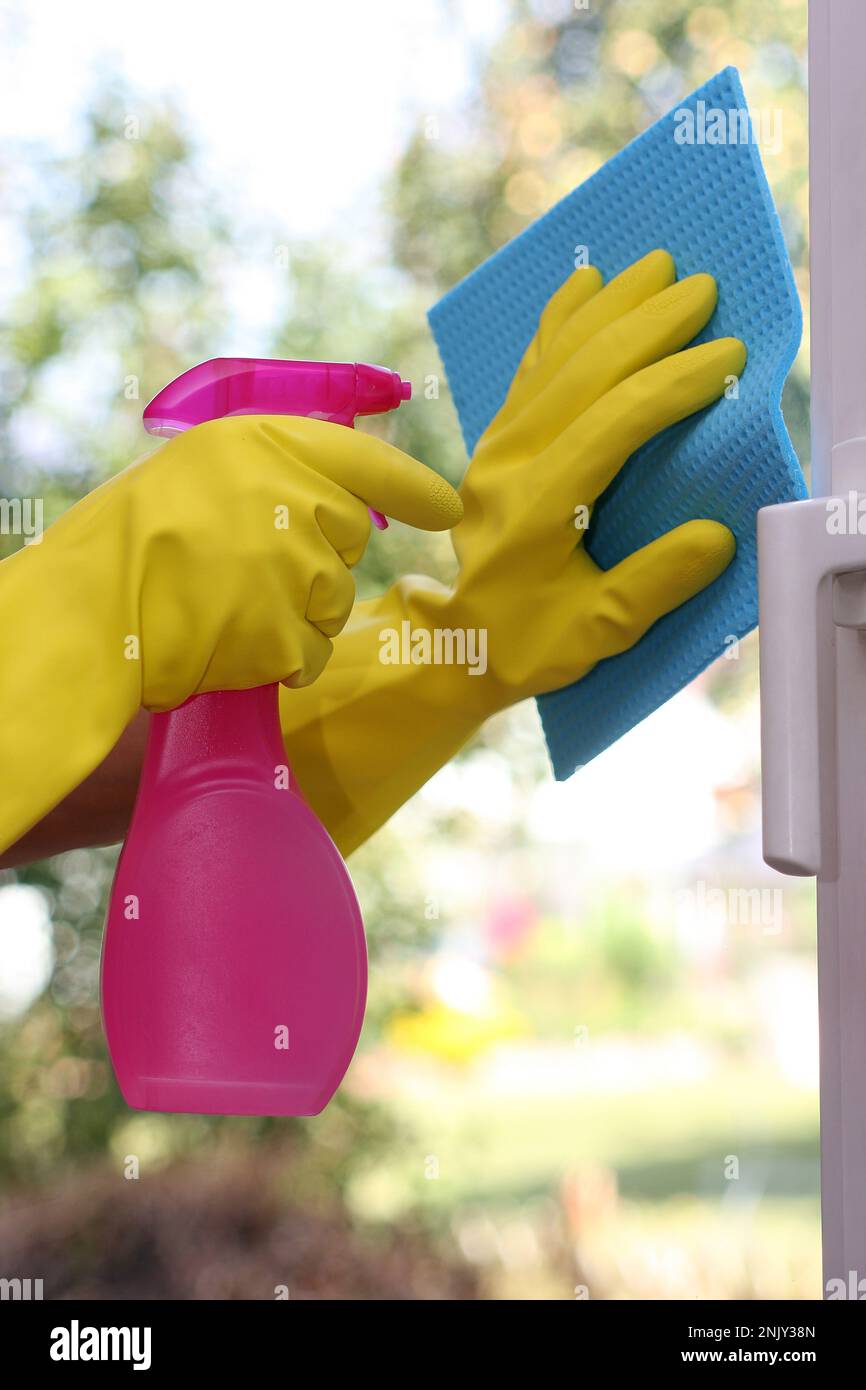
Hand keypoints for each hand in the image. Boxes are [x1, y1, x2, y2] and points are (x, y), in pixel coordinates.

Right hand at [0, 413, 461, 851]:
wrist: (90, 609)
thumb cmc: (131, 539)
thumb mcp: (200, 470)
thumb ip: (273, 471)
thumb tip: (341, 493)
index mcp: (267, 444)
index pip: (366, 460)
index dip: (414, 485)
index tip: (446, 507)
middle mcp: (293, 499)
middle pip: (350, 538)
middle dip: (318, 557)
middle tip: (248, 566)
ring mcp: (295, 570)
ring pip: (334, 599)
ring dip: (298, 611)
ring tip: (228, 606)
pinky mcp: (288, 633)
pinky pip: (312, 651)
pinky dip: (283, 657)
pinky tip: (232, 643)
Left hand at [447, 249, 744, 705]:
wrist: (458, 645)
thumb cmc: (525, 642)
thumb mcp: (594, 633)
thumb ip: (651, 586)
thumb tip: (714, 537)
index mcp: (537, 507)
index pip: (614, 424)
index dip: (673, 385)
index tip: (727, 358)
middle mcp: (510, 464)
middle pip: (585, 373)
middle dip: (648, 324)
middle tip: (703, 289)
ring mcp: (497, 447)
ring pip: (556, 359)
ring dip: (609, 307)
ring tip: (656, 266)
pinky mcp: (496, 442)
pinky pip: (530, 368)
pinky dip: (559, 322)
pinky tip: (583, 286)